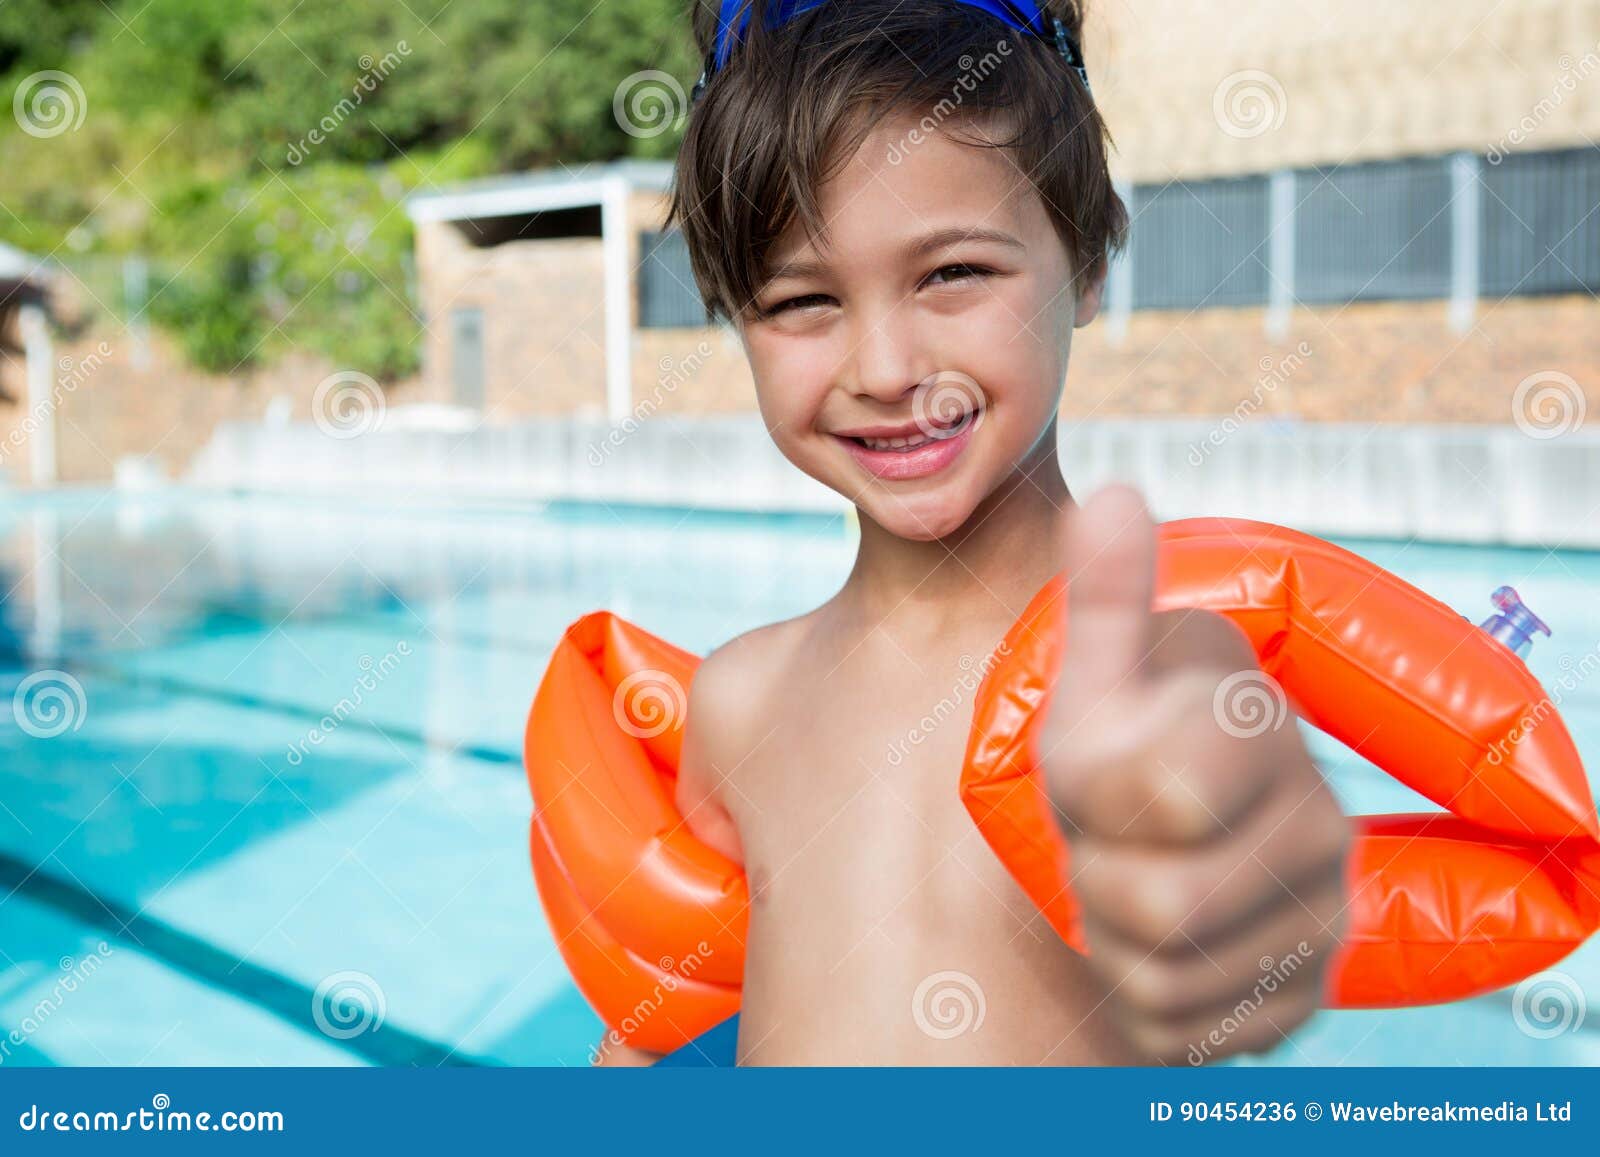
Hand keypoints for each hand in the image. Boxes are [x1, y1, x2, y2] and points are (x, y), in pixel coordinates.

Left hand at [1040, 485, 1348, 1064]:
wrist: (1165, 840)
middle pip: (1157, 904)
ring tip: (1126, 879)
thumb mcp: (1097, 676)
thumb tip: (1114, 499)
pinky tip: (1154, 943)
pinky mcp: (1299, 996)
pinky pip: (1181, 1028)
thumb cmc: (1120, 743)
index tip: (1096, 763)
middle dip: (1095, 873)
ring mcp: (1319, 916)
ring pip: (1163, 975)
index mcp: (1260, 727)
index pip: (1157, 791)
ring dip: (1108, 934)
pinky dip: (1138, 994)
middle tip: (1104, 838)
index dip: (1092, 790)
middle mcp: (1318, 823)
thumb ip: (1107, 599)